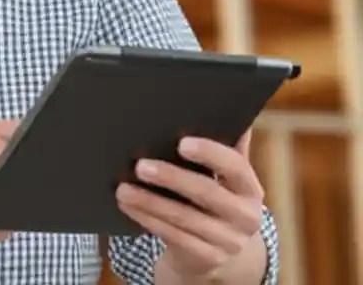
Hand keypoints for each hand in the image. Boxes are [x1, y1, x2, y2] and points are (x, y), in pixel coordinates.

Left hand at [115, 128, 266, 279]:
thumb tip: (235, 114)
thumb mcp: (226, 179)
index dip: (210, 153)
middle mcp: (245, 216)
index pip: (235, 166)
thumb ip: (229, 149)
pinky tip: (128, 206)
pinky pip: (172, 236)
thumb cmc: (215, 202)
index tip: (182, 143)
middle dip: (171, 178)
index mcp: (250, 189)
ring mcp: (227, 241)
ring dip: (149, 202)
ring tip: (122, 188)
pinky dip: (147, 219)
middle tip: (140, 165)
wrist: (218, 253)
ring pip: (183, 218)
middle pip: (206, 193)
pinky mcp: (206, 258)